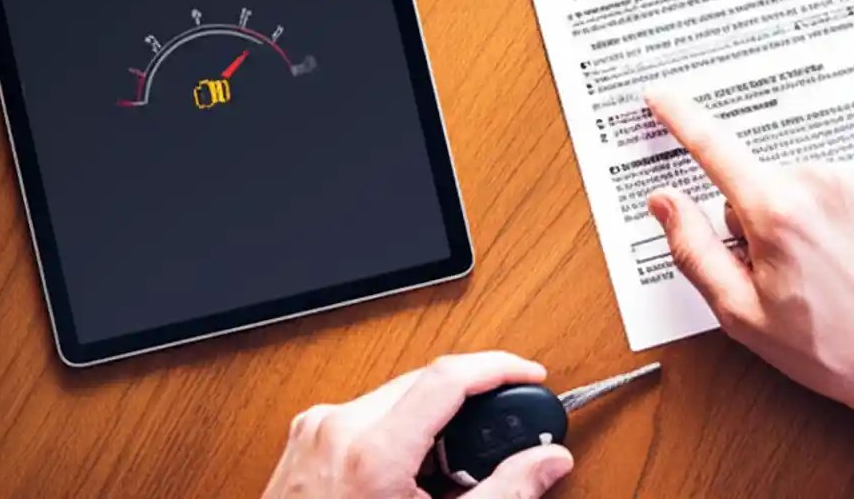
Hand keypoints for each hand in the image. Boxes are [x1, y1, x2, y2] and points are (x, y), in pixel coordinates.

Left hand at [262, 351, 572, 498]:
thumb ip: (504, 492)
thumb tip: (547, 461)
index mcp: (372, 453)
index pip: (447, 377)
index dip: (498, 367)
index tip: (527, 373)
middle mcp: (337, 428)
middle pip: (423, 381)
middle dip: (468, 398)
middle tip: (497, 431)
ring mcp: (315, 428)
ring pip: (395, 393)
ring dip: (431, 414)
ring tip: (445, 467)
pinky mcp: (305, 435)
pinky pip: (365, 410)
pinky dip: (397, 426)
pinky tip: (408, 469)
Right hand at [642, 88, 853, 497]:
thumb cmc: (831, 347)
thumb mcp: (743, 313)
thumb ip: (693, 250)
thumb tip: (665, 203)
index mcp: (776, 213)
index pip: (712, 148)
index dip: (680, 117)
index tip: (659, 96)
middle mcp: (818, 181)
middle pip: (758, 182)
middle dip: (759, 219)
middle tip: (787, 270)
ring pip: (800, 183)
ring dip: (803, 215)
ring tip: (828, 265)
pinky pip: (841, 182)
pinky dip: (839, 209)